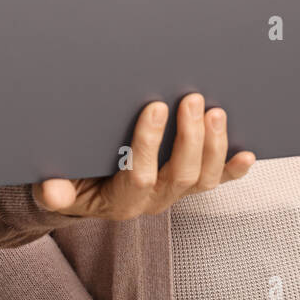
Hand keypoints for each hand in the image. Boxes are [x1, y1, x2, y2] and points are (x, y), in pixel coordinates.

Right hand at [32, 93, 255, 219]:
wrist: (85, 194)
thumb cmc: (73, 180)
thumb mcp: (58, 186)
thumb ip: (55, 189)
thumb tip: (51, 190)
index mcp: (120, 200)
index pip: (139, 174)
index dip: (150, 143)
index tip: (156, 106)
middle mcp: (153, 201)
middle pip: (180, 174)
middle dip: (190, 137)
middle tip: (193, 99)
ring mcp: (174, 193)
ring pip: (204, 179)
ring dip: (214, 146)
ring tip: (217, 112)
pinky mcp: (189, 185)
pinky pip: (217, 181)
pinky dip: (234, 169)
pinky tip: (248, 153)